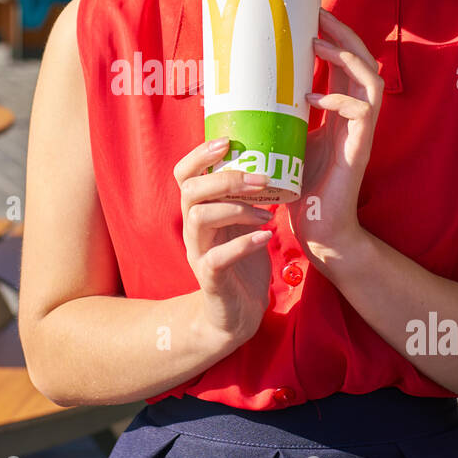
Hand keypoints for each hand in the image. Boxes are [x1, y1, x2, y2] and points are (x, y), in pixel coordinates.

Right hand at [174, 138, 274, 352]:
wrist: (237, 315)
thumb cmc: (243, 264)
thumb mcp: (243, 224)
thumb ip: (247, 198)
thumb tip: (273, 162)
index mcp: (199, 211)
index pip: (184, 174)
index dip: (199, 155)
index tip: (227, 142)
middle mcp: (193, 230)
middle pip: (190, 191)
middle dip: (226, 179)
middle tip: (261, 179)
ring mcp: (198, 254)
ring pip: (199, 218)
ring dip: (235, 208)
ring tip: (266, 212)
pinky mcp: (211, 279)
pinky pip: (218, 258)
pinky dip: (243, 244)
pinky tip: (265, 237)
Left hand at [285, 7, 383, 268]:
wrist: (317, 229)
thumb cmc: (299, 187)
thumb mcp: (285, 140)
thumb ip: (275, 115)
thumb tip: (235, 89)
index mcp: (340, 111)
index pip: (345, 63)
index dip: (333, 35)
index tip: (310, 13)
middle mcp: (355, 117)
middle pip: (364, 61)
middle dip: (343, 33)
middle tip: (317, 14)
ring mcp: (361, 132)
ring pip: (370, 80)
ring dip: (345, 57)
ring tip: (317, 44)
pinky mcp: (359, 150)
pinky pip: (362, 112)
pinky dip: (339, 99)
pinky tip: (315, 97)